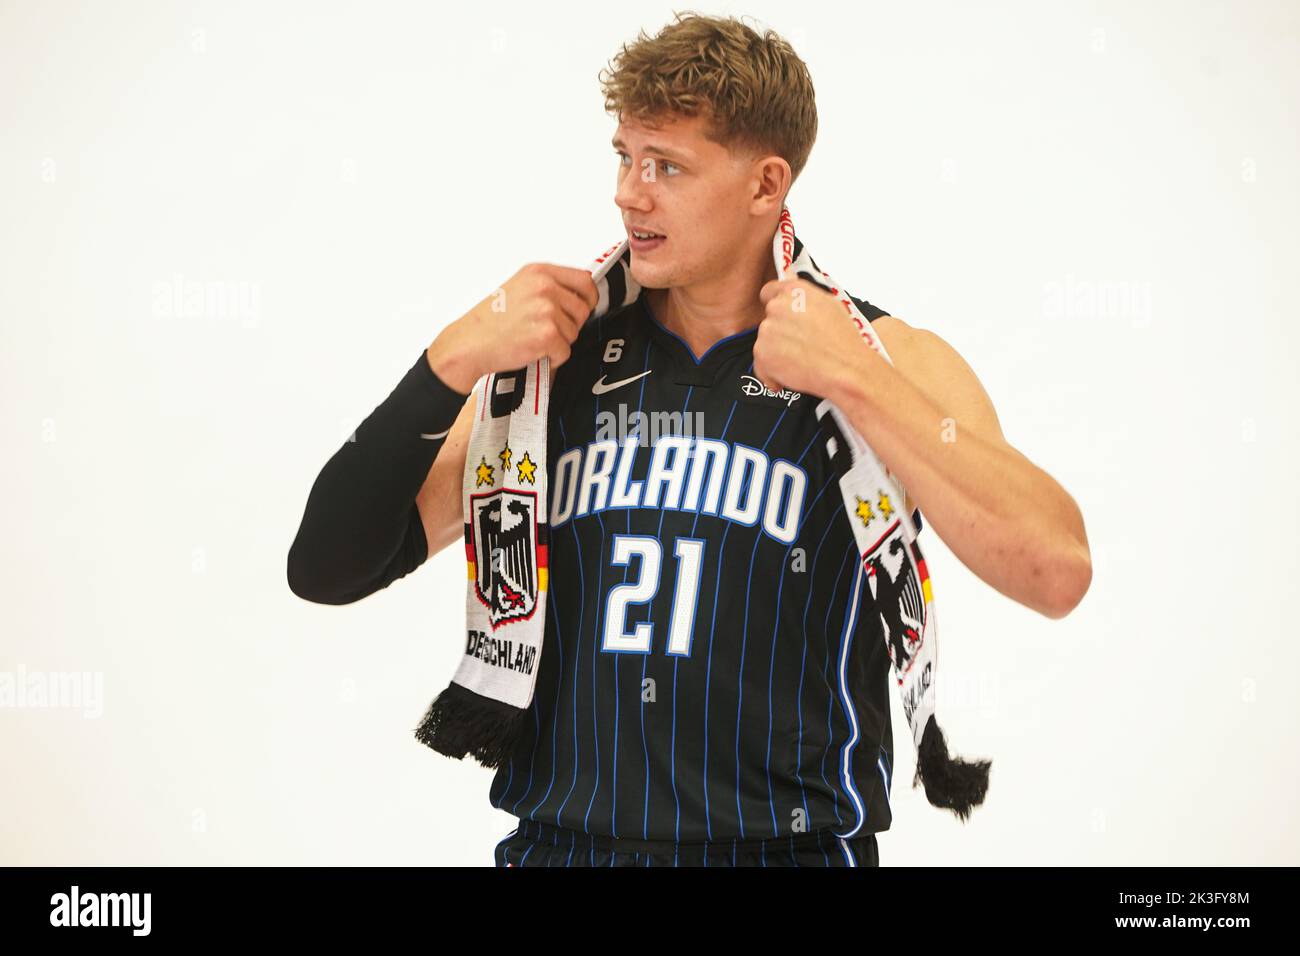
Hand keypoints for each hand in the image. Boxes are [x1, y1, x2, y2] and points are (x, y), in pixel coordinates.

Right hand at [426, 263, 598, 392]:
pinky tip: (534, 352)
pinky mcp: (547, 335)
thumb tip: (581, 294)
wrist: (469, 343)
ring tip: (534, 339)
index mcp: (539, 272)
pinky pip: (565, 352)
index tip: (582, 308)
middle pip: (583, 310)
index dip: (587, 298)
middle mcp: (544, 287)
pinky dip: (553, 358)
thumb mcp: (519, 287)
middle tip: (548, 330)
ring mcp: (547, 310)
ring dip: (559, 342)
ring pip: (574, 333)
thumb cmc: (490, 320)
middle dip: (570, 325)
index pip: (584, 280)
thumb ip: (549, 286)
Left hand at [753, 264, 871, 402]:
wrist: (848, 369)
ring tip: (802, 361)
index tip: (784, 319)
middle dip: (780, 334)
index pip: (769, 292)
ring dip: (777, 354)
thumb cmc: (844, 340)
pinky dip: (773, 374)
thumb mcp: (829, 304)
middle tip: (802, 346)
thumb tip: (789, 273)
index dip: (776, 307)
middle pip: (768, 321)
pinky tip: (794, 374)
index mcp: (794, 291)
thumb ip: (802, 292)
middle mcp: (777, 307)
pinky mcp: (762, 354)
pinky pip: (762, 366)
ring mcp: (767, 330)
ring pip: (765, 343)